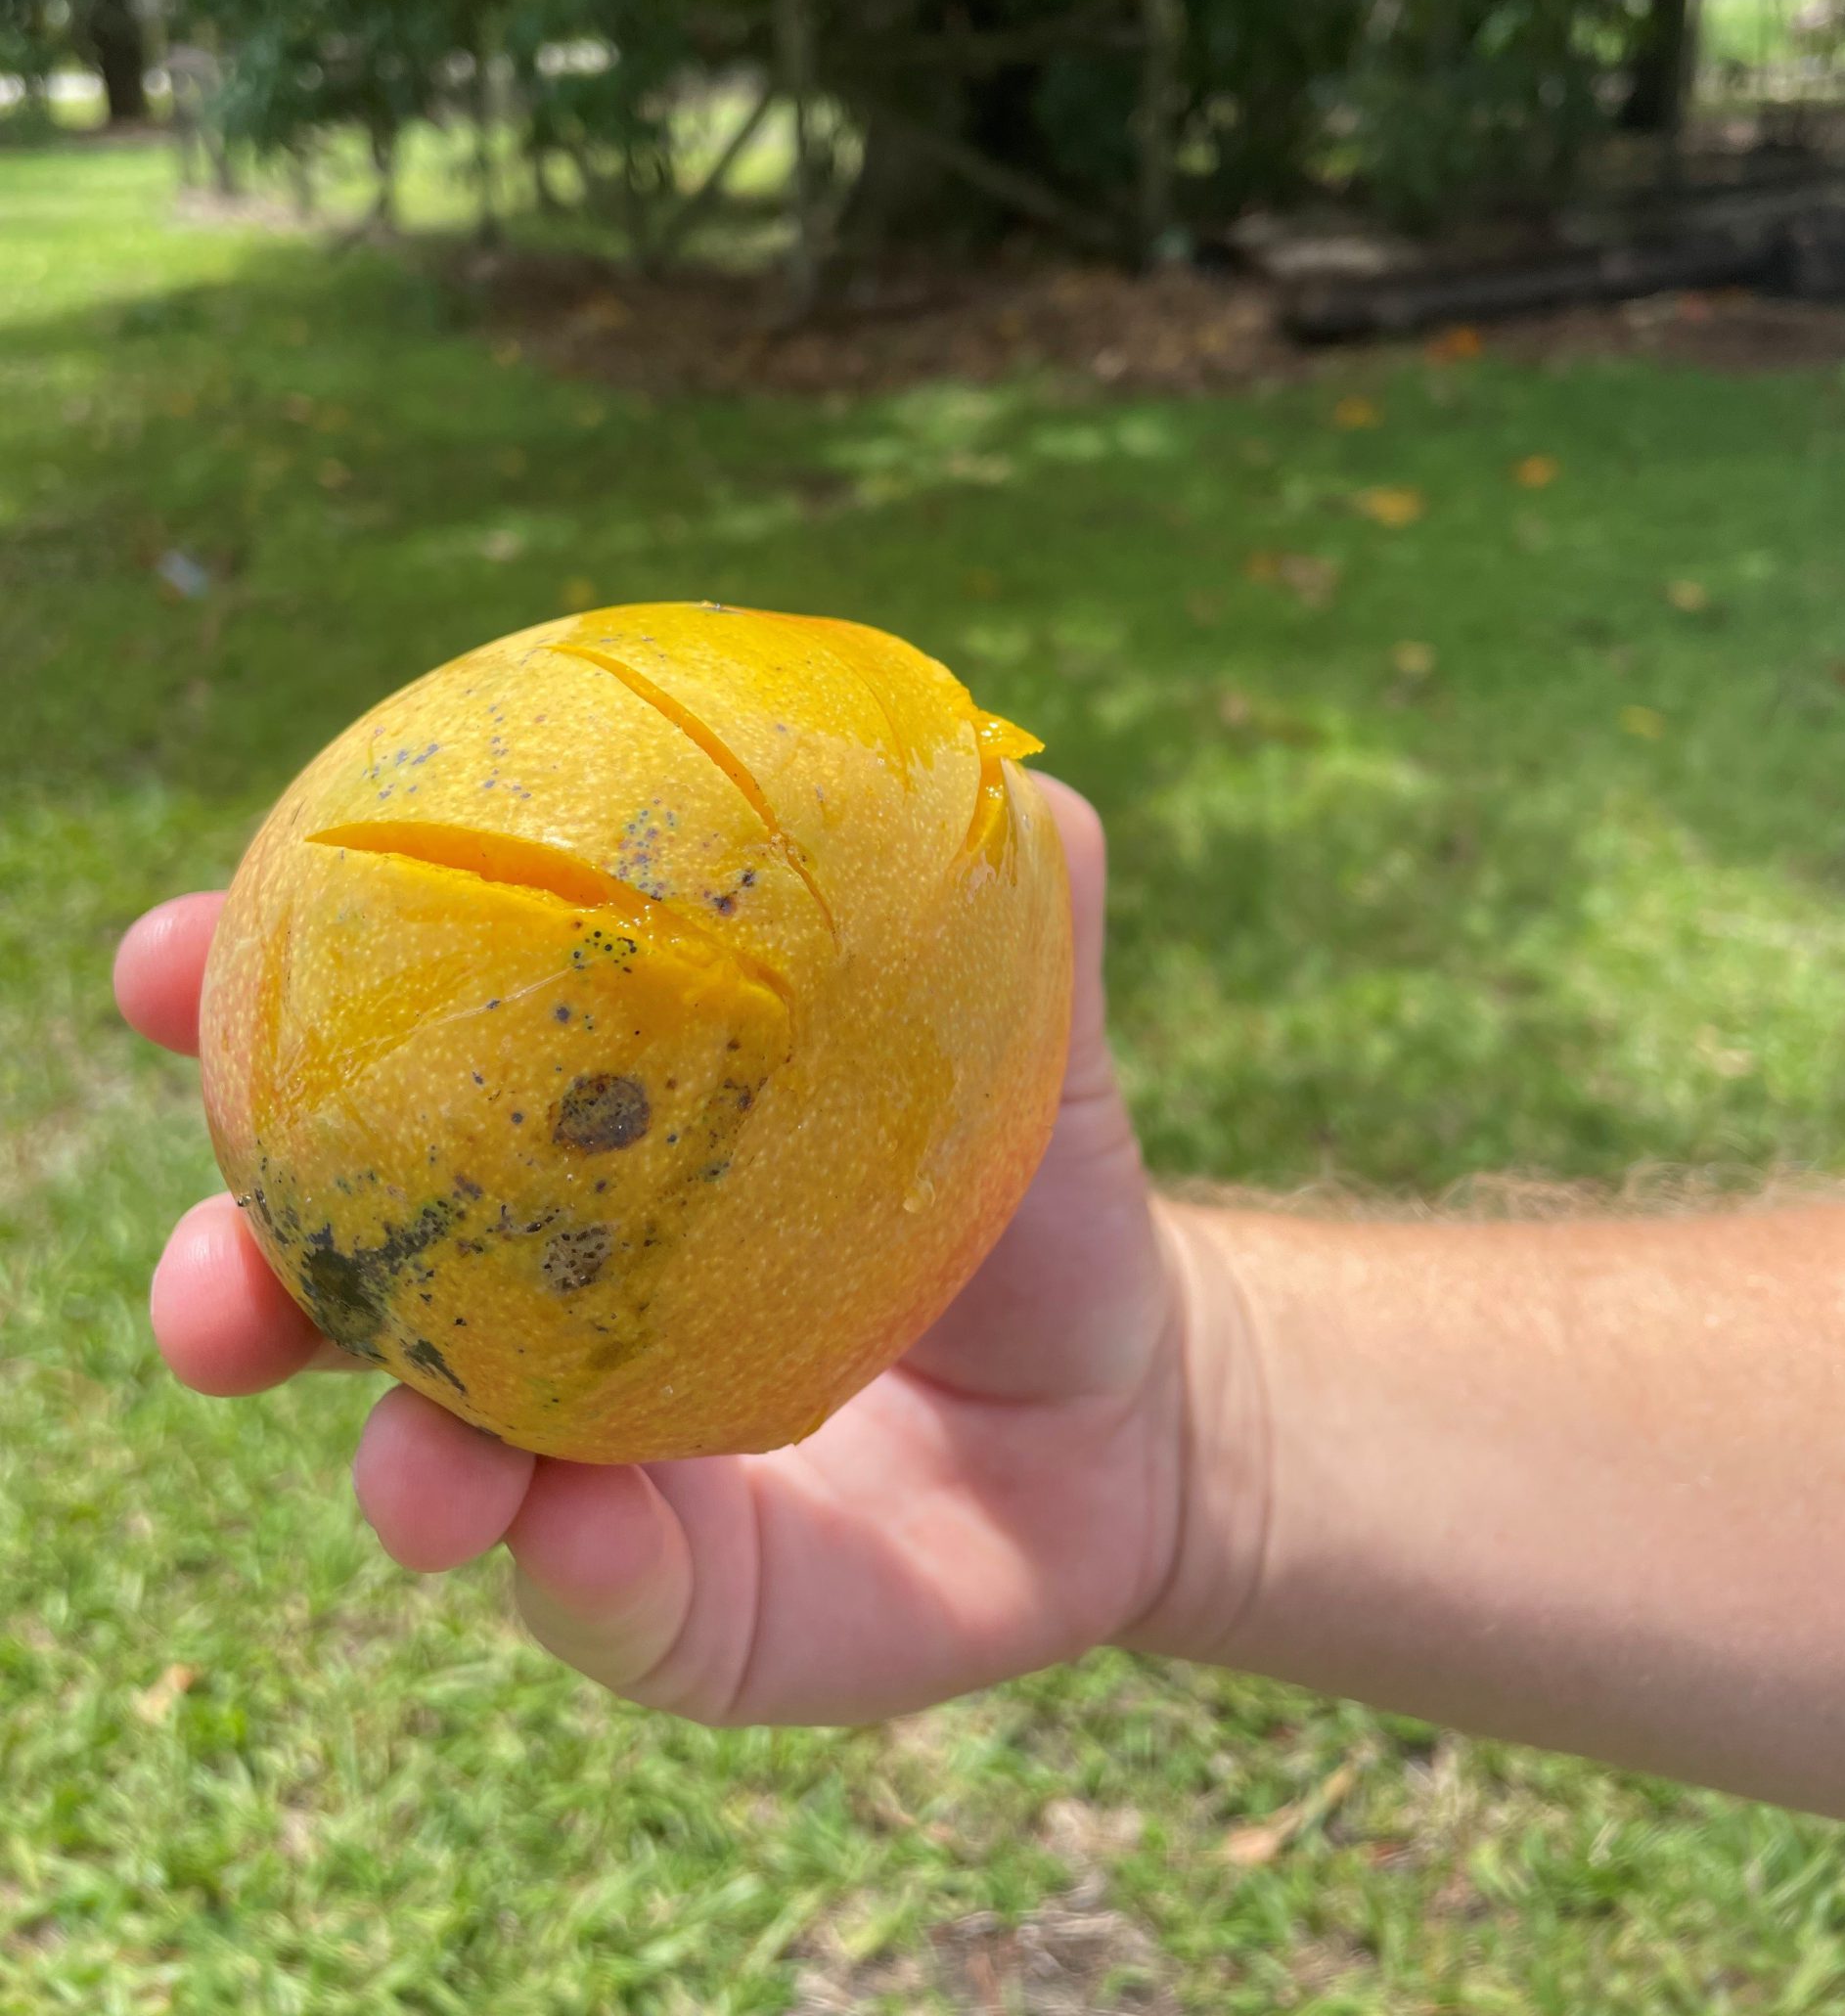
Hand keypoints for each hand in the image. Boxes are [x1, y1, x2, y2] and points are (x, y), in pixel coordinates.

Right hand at [120, 779, 1252, 1722]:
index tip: (166, 957)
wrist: (1132, 1409)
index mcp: (578, 1140)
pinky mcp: (683, 1608)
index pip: (380, 1064)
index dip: (244, 1008)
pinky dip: (581, 1574)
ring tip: (412, 1468)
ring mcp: (595, 1461)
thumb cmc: (1032, 1192)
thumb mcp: (1036, 1048)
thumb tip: (1025, 782)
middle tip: (216, 1277)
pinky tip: (582, 1536)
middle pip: (339, 1286)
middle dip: (242, 1277)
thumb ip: (1020, 922)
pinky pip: (607, 1603)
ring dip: (393, 1462)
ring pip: (438, 1466)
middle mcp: (541, 1305)